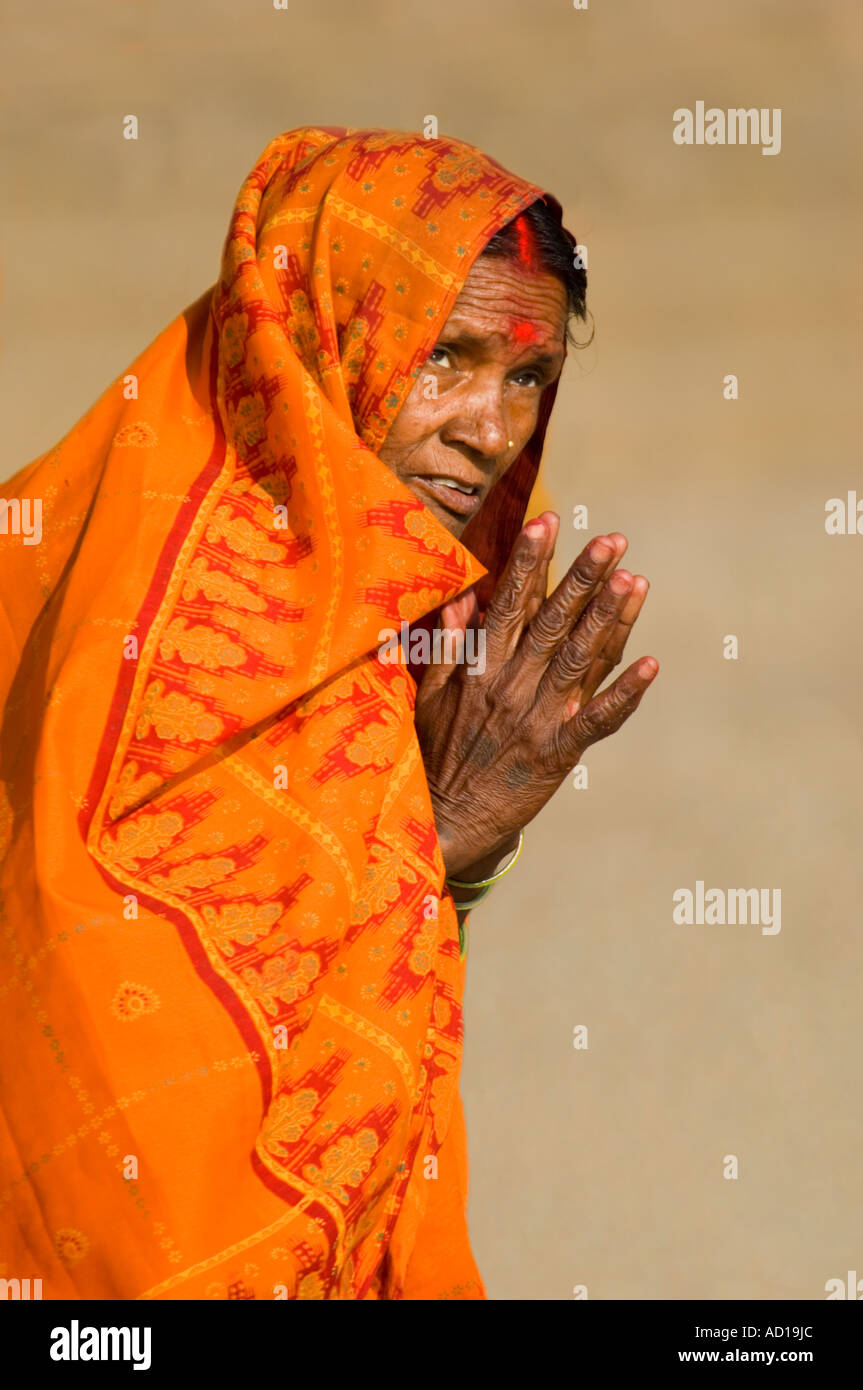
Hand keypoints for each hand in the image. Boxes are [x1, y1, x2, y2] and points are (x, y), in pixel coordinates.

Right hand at [414, 512, 657, 880]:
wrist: (446, 822)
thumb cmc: (437, 754)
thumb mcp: (430, 695)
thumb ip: (449, 645)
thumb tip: (463, 597)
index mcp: (479, 669)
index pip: (508, 603)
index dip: (530, 562)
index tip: (548, 521)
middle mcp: (511, 686)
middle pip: (553, 622)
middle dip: (583, 577)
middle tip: (612, 540)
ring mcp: (538, 719)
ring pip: (580, 659)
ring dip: (610, 619)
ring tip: (636, 580)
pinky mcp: (559, 753)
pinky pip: (598, 719)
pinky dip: (625, 693)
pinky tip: (651, 664)